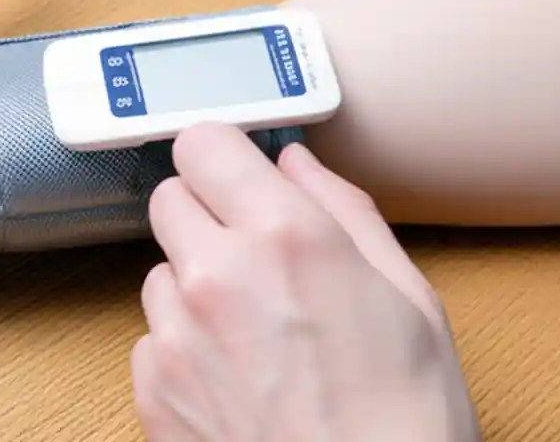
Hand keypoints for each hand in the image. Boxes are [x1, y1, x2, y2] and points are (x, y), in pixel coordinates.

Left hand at [132, 124, 478, 441]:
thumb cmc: (404, 417)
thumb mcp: (408, 297)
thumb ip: (343, 212)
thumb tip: (296, 164)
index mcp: (287, 238)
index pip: (202, 144)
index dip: (220, 157)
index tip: (236, 174)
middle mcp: (217, 275)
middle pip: (168, 199)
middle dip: (205, 215)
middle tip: (253, 257)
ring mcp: (176, 333)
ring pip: (159, 271)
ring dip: (194, 286)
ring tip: (255, 333)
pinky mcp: (152, 385)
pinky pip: (151, 337)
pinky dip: (183, 348)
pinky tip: (236, 378)